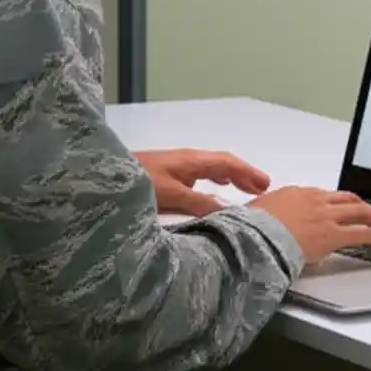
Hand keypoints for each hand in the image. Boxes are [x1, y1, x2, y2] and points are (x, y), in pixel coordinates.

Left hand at [136, 149, 270, 216]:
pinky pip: (200, 175)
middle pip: (222, 163)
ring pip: (211, 168)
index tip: (266, 184)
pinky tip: (213, 188)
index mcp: (191, 161)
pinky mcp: (166, 175)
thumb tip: (230, 210)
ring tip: (245, 189)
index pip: (227, 163)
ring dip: (230, 177)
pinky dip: (214, 180)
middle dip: (243, 174)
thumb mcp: (171, 196)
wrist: (104, 177)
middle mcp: (186, 160)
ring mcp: (176, 166)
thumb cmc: (138, 183)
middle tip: (263, 188)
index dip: (248, 173)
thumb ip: (199, 203)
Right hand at [248, 187, 370, 262]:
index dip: (337, 202)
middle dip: (363, 206)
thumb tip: (260, 218)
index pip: (324, 195)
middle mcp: (316, 200)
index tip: (342, 207)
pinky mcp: (334, 234)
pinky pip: (363, 233)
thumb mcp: (255, 212)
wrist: (257, 235)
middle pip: (347, 199)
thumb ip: (265, 213)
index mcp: (297, 193)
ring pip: (360, 212)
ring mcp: (327, 216)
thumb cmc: (252, 227)